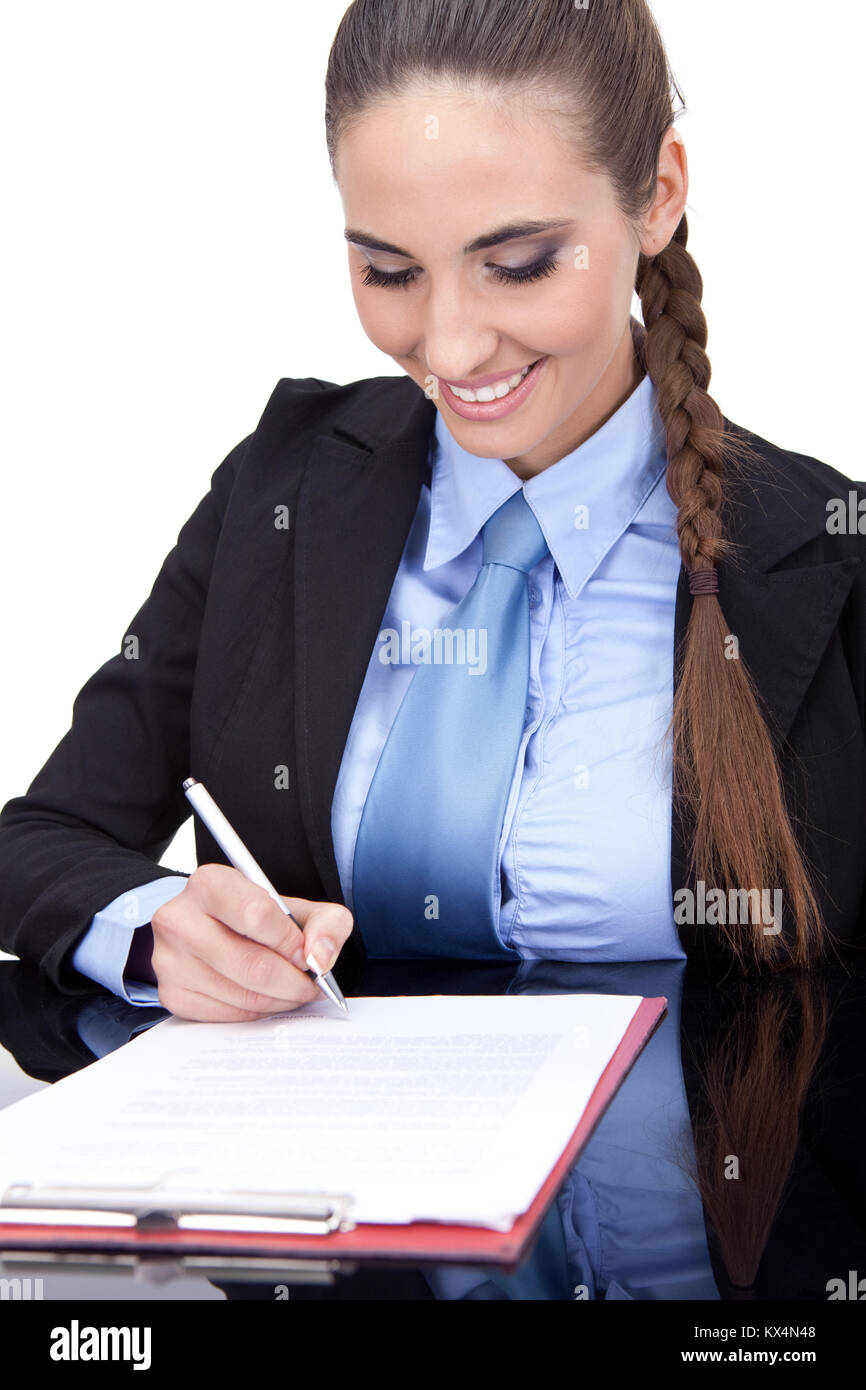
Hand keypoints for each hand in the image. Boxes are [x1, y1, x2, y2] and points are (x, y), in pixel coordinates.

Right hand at [148, 862, 352, 1021]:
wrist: (208, 930)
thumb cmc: (255, 917)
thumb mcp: (296, 907)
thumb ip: (326, 922)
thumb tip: (320, 958)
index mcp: (210, 884)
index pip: (257, 915)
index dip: (292, 943)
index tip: (308, 956)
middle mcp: (180, 919)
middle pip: (253, 965)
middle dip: (294, 982)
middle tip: (311, 985)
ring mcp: (169, 960)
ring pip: (243, 996)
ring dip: (280, 1000)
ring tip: (292, 990)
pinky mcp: (172, 994)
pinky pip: (228, 1015)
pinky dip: (258, 1012)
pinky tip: (266, 998)